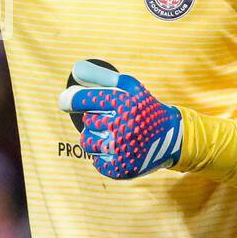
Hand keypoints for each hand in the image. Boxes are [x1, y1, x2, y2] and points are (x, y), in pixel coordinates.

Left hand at [57, 60, 182, 179]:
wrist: (173, 137)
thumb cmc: (143, 107)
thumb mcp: (128, 86)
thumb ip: (100, 76)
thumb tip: (75, 69)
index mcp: (126, 104)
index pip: (87, 100)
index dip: (72, 100)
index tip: (64, 101)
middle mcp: (125, 127)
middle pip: (87, 122)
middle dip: (94, 120)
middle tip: (110, 121)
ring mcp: (124, 150)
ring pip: (88, 143)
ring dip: (93, 138)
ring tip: (110, 135)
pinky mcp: (124, 168)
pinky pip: (97, 162)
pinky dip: (102, 156)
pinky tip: (115, 149)